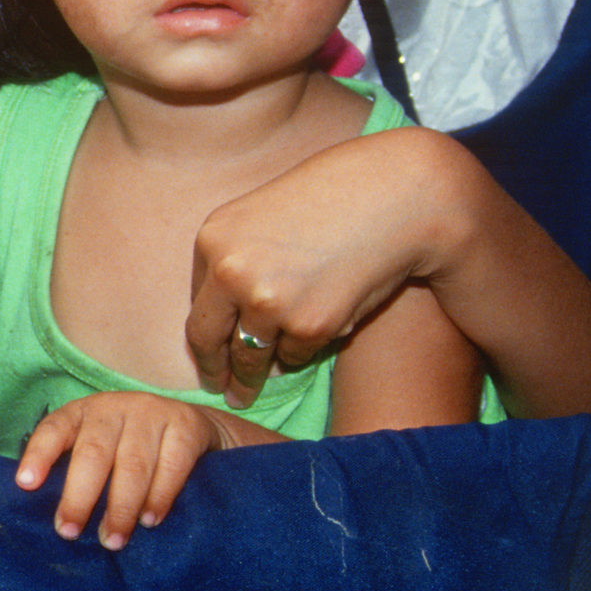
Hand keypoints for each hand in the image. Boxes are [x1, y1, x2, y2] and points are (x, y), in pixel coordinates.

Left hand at [14, 391, 228, 549]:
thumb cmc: (126, 446)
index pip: (54, 429)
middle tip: (69, 532)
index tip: (25, 484)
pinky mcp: (186, 425)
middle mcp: (114, 408)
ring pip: (132, 464)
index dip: (39, 455)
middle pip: (93, 452)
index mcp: (83, 413)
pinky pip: (172, 465)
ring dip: (121, 507)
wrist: (190, 424)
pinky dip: (160, 496)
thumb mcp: (96, 446)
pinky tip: (149, 521)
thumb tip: (42, 515)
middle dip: (79, 496)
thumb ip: (72, 470)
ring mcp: (151, 413)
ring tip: (112, 540)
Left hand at [186, 128, 457, 406]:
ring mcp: (267, 301)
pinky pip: (295, 355)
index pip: (197, 305)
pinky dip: (302, 352)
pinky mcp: (308, 325)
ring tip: (247, 393)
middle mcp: (230, 273)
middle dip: (215, 372)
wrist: (392, 198)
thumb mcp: (261, 218)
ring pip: (251, 356)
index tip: (207, 358)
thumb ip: (234, 260)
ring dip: (251, 378)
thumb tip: (222, 323)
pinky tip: (314, 339)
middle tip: (222, 391)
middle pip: (208, 339)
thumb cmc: (331, 202)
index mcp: (213, 241)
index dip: (204, 337)